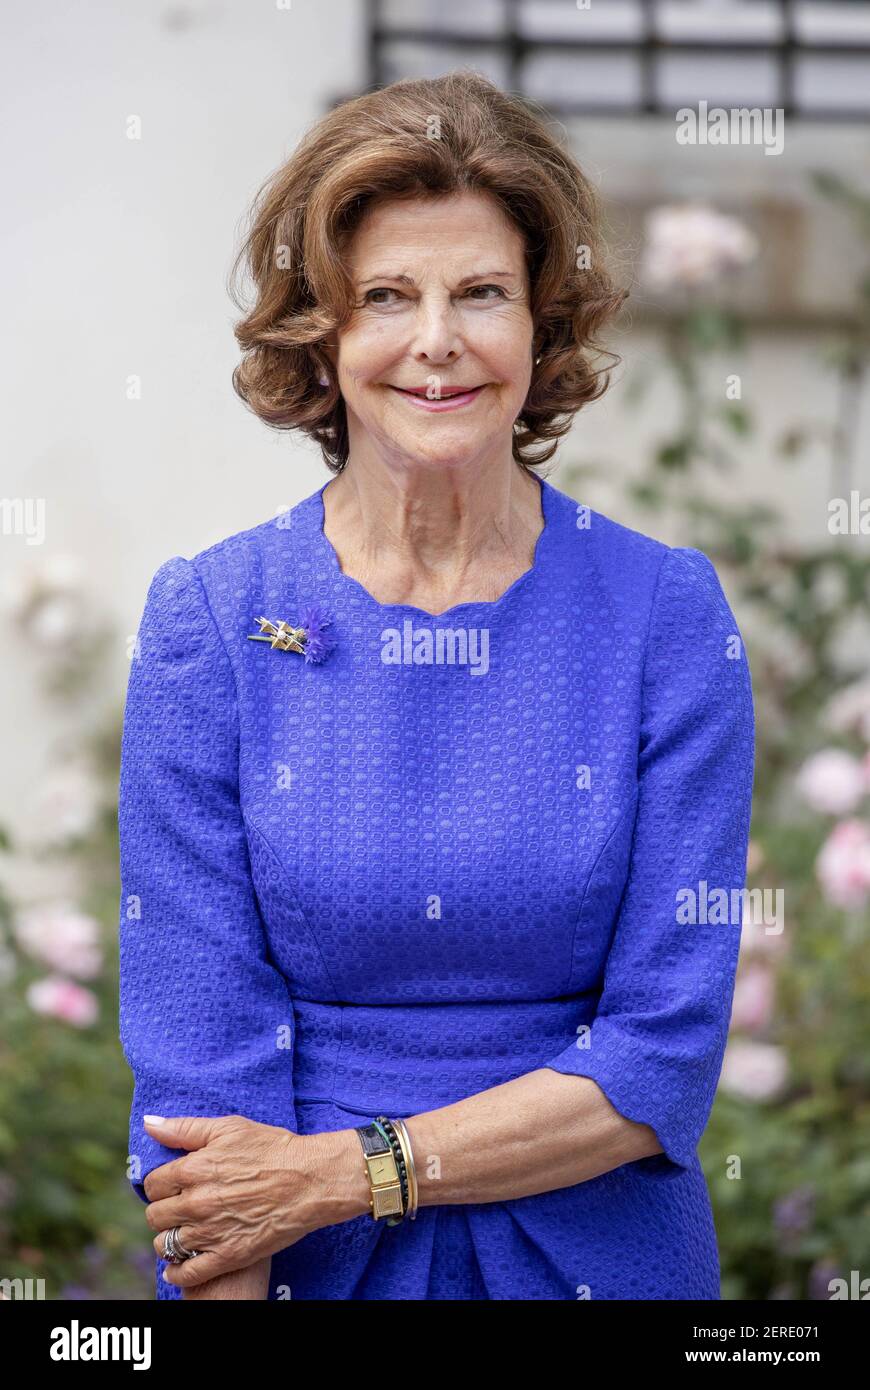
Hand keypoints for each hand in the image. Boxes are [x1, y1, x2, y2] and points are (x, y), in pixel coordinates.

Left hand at [141, 1114, 367, 1289]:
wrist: (311, 1180)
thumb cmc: (273, 1149)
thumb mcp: (230, 1128)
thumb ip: (185, 1128)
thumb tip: (150, 1124)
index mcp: (194, 1169)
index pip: (152, 1184)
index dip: (162, 1184)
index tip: (174, 1185)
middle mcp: (197, 1202)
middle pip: (155, 1215)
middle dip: (165, 1210)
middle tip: (181, 1207)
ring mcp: (211, 1232)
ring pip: (166, 1245)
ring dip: (170, 1240)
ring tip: (185, 1232)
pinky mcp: (228, 1255)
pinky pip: (187, 1273)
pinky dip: (178, 1271)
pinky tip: (181, 1264)